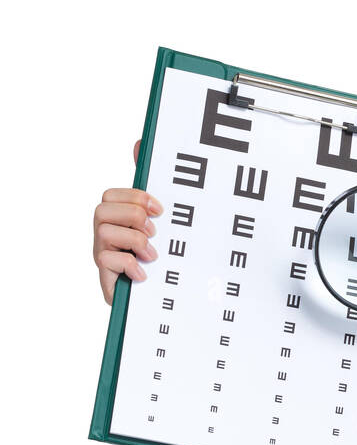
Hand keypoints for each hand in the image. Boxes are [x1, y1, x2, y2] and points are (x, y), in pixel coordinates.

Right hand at [92, 138, 163, 304]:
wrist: (164, 302)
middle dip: (133, 216)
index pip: (111, 195)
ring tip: (152, 255)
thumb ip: (152, 189)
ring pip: (104, 231)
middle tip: (154, 233)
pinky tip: (144, 274)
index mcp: (119, 220)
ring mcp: (103, 255)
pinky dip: (130, 265)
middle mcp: (106, 235)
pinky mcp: (106, 277)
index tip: (161, 210)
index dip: (136, 197)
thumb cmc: (164, 258)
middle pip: (102, 209)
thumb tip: (139, 142)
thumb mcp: (165, 222)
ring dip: (135, 241)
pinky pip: (107, 259)